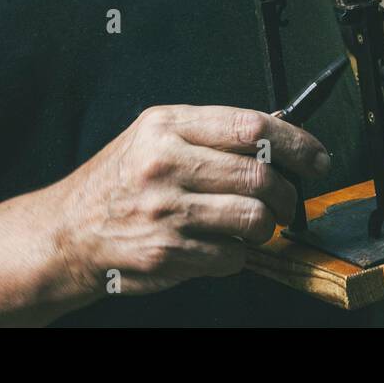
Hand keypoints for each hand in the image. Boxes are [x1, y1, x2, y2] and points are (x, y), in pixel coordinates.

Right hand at [56, 104, 330, 297]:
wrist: (67, 231)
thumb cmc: (120, 181)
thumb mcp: (155, 136)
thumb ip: (209, 133)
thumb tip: (279, 132)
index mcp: (166, 125)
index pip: (251, 127)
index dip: (296, 142)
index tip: (316, 156)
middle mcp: (164, 164)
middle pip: (260, 175)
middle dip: (286, 193)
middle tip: (286, 201)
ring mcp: (165, 211)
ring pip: (253, 219)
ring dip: (264, 227)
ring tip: (252, 224)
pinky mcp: (167, 253)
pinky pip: (232, 257)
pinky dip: (236, 255)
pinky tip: (215, 245)